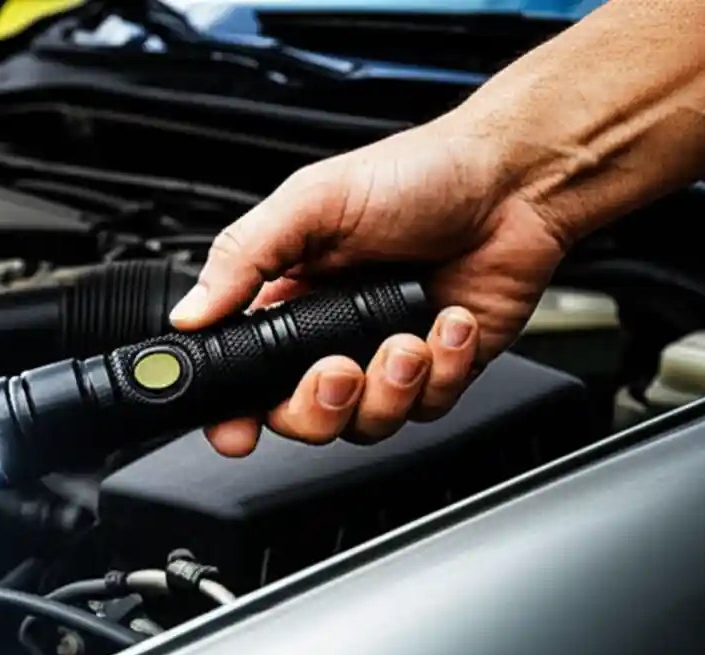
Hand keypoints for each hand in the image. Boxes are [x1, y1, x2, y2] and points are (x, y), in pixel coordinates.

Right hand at [169, 122, 568, 456]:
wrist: (513, 180)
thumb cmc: (418, 175)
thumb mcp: (313, 201)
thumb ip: (245, 257)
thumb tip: (191, 312)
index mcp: (289, 296)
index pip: (243, 373)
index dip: (233, 412)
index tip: (237, 429)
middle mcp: (332, 334)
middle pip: (300, 417)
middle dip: (318, 406)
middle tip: (337, 368)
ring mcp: (385, 357)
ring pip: (366, 423)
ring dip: (388, 388)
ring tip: (408, 338)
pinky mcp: (439, 370)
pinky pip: (428, 406)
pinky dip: (442, 368)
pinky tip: (450, 321)